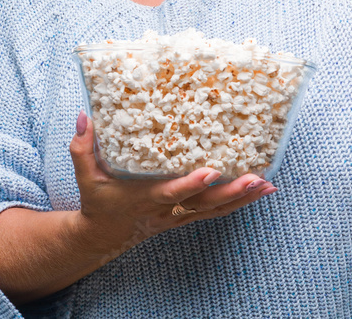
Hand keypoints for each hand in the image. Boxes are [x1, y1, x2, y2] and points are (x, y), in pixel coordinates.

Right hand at [69, 109, 276, 256]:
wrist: (103, 236)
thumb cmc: (97, 201)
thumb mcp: (85, 176)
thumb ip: (83, 147)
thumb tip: (85, 115)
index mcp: (144, 198)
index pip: (171, 193)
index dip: (192, 184)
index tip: (212, 171)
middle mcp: (166, 210)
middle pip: (204, 204)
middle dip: (231, 192)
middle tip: (256, 179)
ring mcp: (179, 216)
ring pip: (216, 210)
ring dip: (243, 198)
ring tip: (267, 184)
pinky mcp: (187, 217)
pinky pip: (217, 212)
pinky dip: (241, 203)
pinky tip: (262, 192)